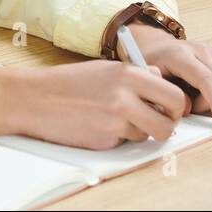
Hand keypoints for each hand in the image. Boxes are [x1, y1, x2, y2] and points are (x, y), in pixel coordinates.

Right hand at [16, 60, 190, 148]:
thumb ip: (137, 76)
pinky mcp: (104, 139)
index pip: (174, 95)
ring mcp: (115, 120)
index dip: (175, 106)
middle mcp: (125, 96)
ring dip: (139, 132)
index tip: (168, 108)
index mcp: (129, 73)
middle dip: (167, 125)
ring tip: (116, 119)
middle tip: (157, 121)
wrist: (35, 98)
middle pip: (170, 121)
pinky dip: (117, 138)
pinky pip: (125, 143)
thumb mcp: (108, 68)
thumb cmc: (70, 82)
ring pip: (148, 135)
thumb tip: (162, 84)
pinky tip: (99, 125)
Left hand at [116, 22, 211, 131]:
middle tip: (187, 107)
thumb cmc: (152, 68)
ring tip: (193, 96)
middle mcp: (201, 49)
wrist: (158, 49)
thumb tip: (186, 111)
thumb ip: (164, 98)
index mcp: (180, 54)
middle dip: (208, 107)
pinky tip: (203, 91)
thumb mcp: (150, 83)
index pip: (206, 80)